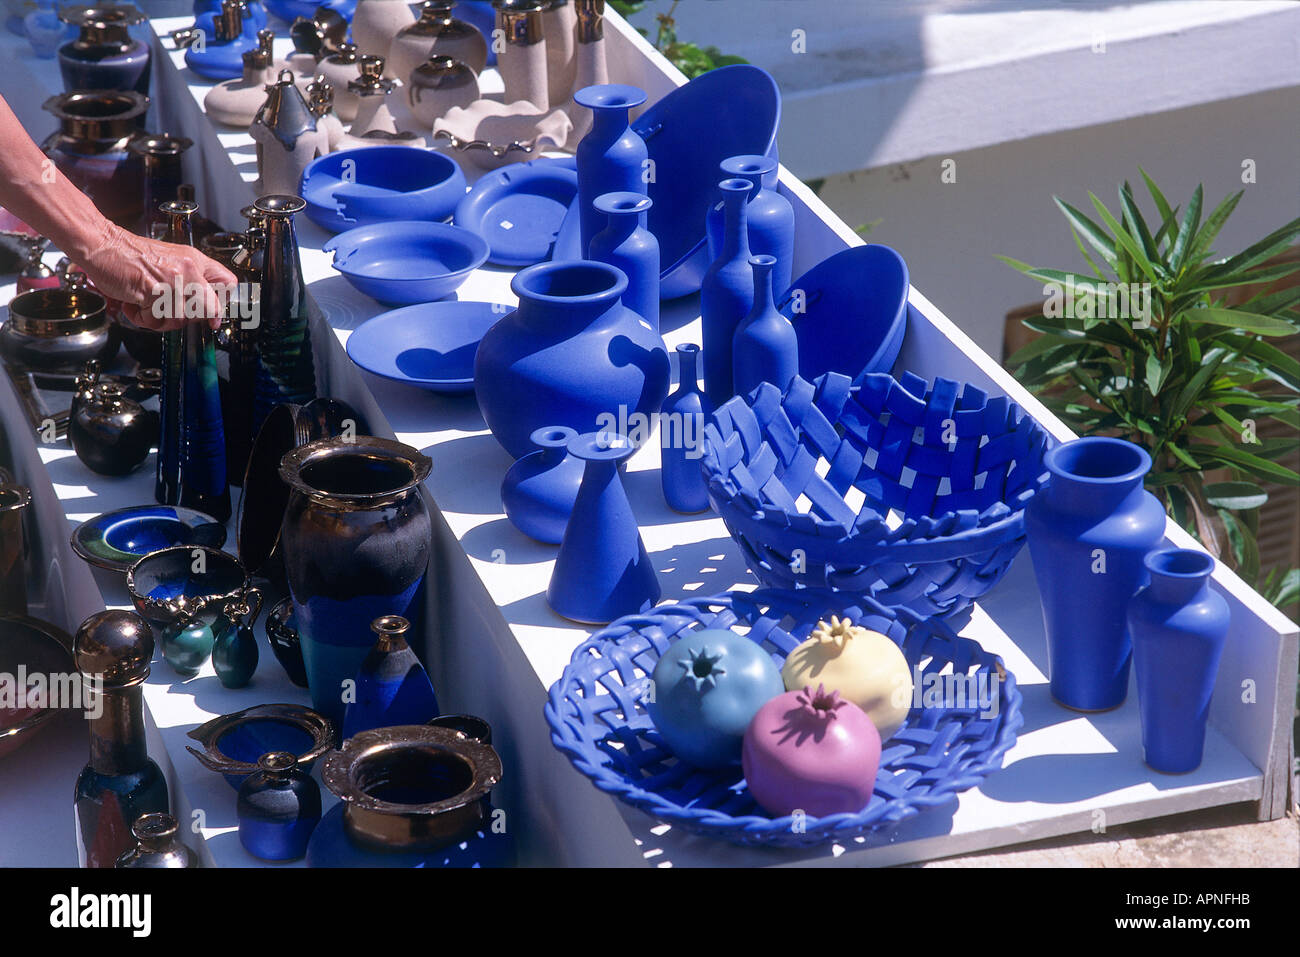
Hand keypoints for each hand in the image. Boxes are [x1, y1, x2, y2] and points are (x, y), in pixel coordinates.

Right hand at [76, 224, 237, 331]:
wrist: (101, 244)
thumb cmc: (129, 255)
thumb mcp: (170, 262)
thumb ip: (190, 282)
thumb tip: (208, 312)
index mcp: (194, 260)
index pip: (228, 284)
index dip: (221, 304)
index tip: (212, 316)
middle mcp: (188, 269)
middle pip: (208, 310)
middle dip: (187, 317)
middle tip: (166, 309)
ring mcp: (173, 280)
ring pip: (181, 320)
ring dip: (159, 319)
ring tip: (145, 303)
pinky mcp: (154, 291)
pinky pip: (156, 320)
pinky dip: (142, 318)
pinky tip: (135, 303)